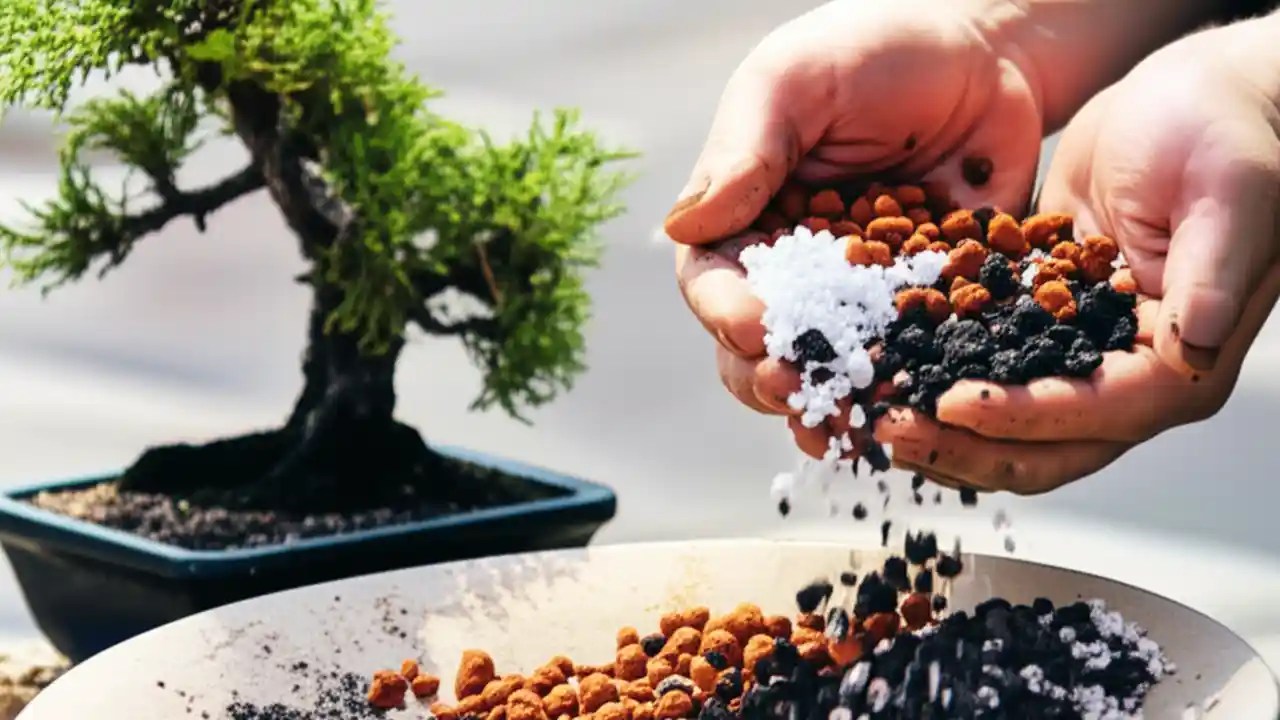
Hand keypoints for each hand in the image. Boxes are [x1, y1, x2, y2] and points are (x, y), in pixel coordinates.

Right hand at [670, 0, 1045, 431]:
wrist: (989, 52)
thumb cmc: (874, 49)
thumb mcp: (794, 82)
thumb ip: (744, 151)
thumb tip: (680, 228)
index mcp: (744, 216)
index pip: (713, 279)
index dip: (725, 312)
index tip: (756, 326)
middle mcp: (791, 266)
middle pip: (752, 345)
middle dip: (764, 374)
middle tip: (794, 384)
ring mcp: (855, 296)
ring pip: (819, 368)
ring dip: (821, 404)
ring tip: (837, 425)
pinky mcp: (919, 309)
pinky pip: (899, 364)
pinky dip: (895, 397)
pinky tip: (899, 420)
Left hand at [879, 14, 1279, 493]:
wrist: (1192, 97)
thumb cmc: (1222, 133)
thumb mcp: (1226, 193)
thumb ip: (1211, 272)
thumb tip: (1193, 343)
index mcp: (1177, 362)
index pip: (1094, 413)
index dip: (1021, 417)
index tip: (950, 404)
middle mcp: (1127, 376)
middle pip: (1041, 445)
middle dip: (962, 444)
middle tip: (887, 424)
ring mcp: (1076, 355)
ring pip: (1002, 423)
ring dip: (938, 427)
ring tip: (870, 411)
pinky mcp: (1037, 323)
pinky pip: (980, 367)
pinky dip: (933, 374)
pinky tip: (882, 367)